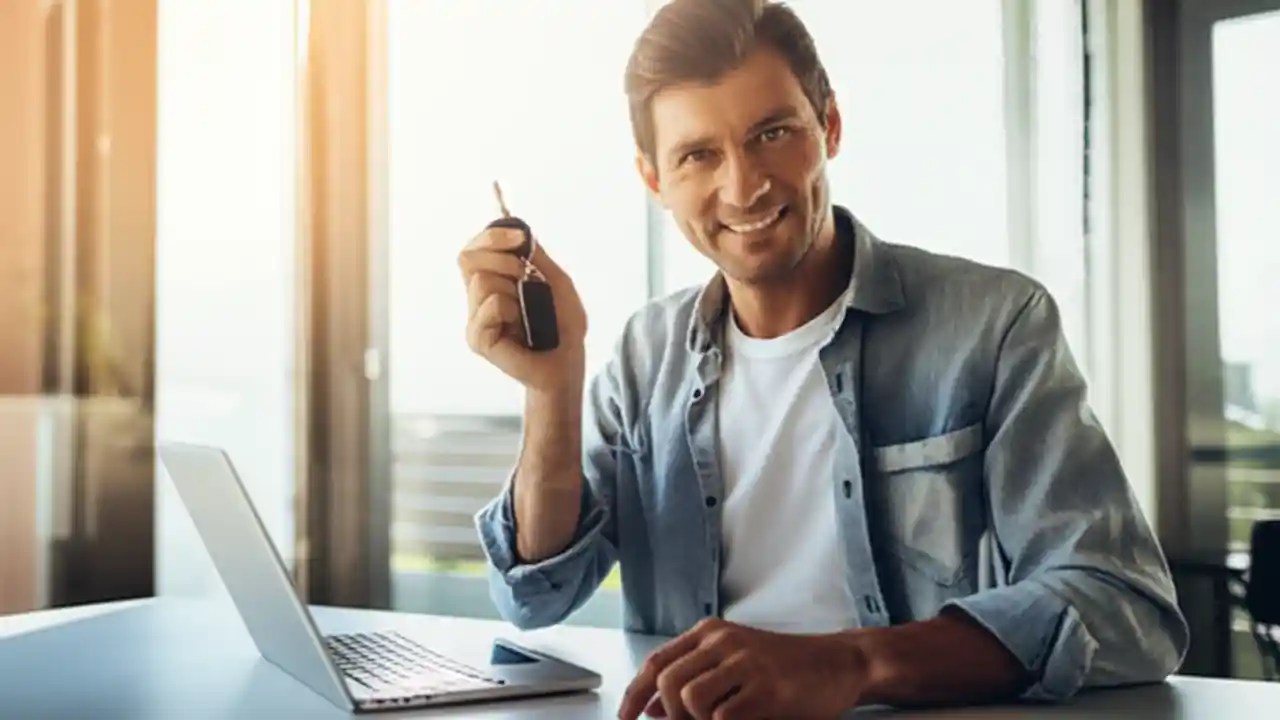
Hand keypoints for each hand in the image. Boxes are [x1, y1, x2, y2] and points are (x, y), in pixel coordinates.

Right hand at [457, 225, 588, 392]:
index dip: (492, 236)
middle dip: (502, 259)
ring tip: (528, 312)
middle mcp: (479, 297)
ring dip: (514, 290)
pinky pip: (491, 305)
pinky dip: (512, 310)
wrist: (567, 362)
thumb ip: (535, 256)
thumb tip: (516, 228)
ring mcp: (475, 318)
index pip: (474, 249)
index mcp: (494, 281)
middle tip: (527, 277)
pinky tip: (521, 328)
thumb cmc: (563, 326)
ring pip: (481, 281)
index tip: (520, 238)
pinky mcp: (477, 337)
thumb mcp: (556, 281)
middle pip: (467, 258)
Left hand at [618, 618, 869, 719]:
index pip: (655, 662)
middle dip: (668, 714)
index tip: (625, 719)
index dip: (634, 695)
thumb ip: (694, 681)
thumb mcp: (734, 665)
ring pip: (690, 700)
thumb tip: (651, 712)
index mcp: (710, 633)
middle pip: (666, 681)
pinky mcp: (768, 689)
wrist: (839, 663)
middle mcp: (723, 641)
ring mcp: (746, 663)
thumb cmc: (784, 668)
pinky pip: (723, 716)